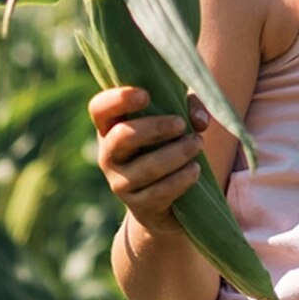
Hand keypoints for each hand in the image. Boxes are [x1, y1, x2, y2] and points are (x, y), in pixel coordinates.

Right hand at [90, 85, 207, 229]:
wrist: (165, 202)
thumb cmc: (167, 147)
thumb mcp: (176, 121)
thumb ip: (189, 109)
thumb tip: (199, 120)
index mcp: (111, 128)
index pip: (99, 109)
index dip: (117, 99)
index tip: (145, 95)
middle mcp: (109, 155)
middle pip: (121, 137)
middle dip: (154, 128)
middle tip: (181, 123)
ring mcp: (120, 182)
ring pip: (145, 167)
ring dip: (176, 153)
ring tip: (197, 143)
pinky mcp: (138, 205)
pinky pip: (159, 192)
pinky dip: (181, 179)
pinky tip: (195, 169)